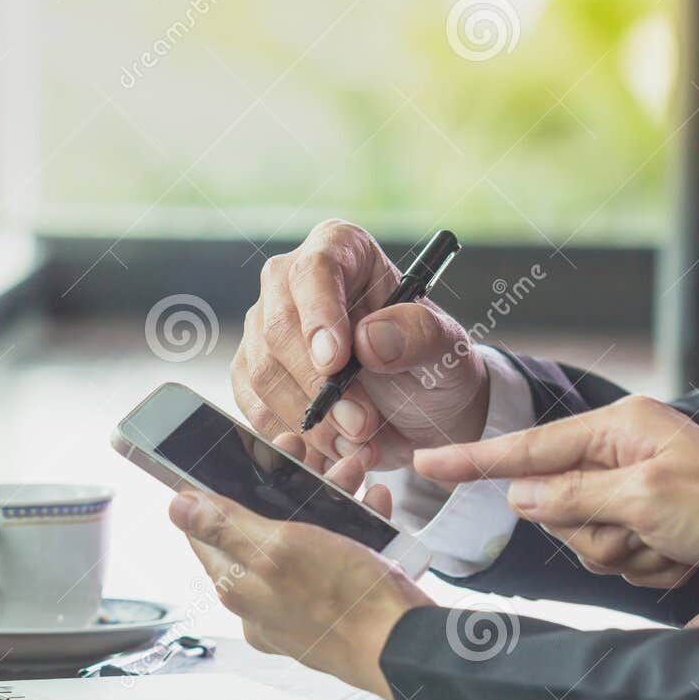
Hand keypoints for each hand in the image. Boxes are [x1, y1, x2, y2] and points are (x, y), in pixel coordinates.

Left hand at [167, 456, 429, 699]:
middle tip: (307, 458)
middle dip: (287, 487)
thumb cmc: (345, 604)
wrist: (408, 647)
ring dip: (328, 500)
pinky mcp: (339, 606)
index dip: (222, 489)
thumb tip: (176, 507)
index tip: (247, 458)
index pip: (208, 532)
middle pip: (261, 529)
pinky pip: (339, 556)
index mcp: (239, 587)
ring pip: (305, 538)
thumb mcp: (278, 550)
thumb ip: (225, 527)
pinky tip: (373, 506)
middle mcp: (264, 601)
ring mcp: (302, 606)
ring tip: (351, 475)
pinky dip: (356, 527)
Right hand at [231, 219, 488, 472]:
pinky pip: (254, 408)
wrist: (418, 410)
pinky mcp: (252, 375)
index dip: (320, 315)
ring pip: (262, 373)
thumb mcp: (446, 349)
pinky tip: (333, 449)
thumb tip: (368, 338)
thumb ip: (418, 334)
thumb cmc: (433, 365)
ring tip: (358, 442)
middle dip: (317, 384)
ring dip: (309, 418)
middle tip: (361, 425)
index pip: (314, 269)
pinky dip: (292, 437)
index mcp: (341, 250)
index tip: (335, 363)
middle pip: (277, 326)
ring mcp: (263, 330)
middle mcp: (289, 284)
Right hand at [414, 395, 698, 592]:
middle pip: (554, 504)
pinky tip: (682, 557)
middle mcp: (624, 454)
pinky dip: (645, 567)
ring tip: (670, 545)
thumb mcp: (645, 499)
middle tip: (640, 533)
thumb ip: (572, 496)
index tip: (426, 462)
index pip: (527, 447)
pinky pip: (615, 557)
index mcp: (619, 429)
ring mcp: (638, 490)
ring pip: (582, 537)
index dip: (473, 460)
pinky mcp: (653, 524)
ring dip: (623, 554)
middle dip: (591, 532)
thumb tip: (521, 497)